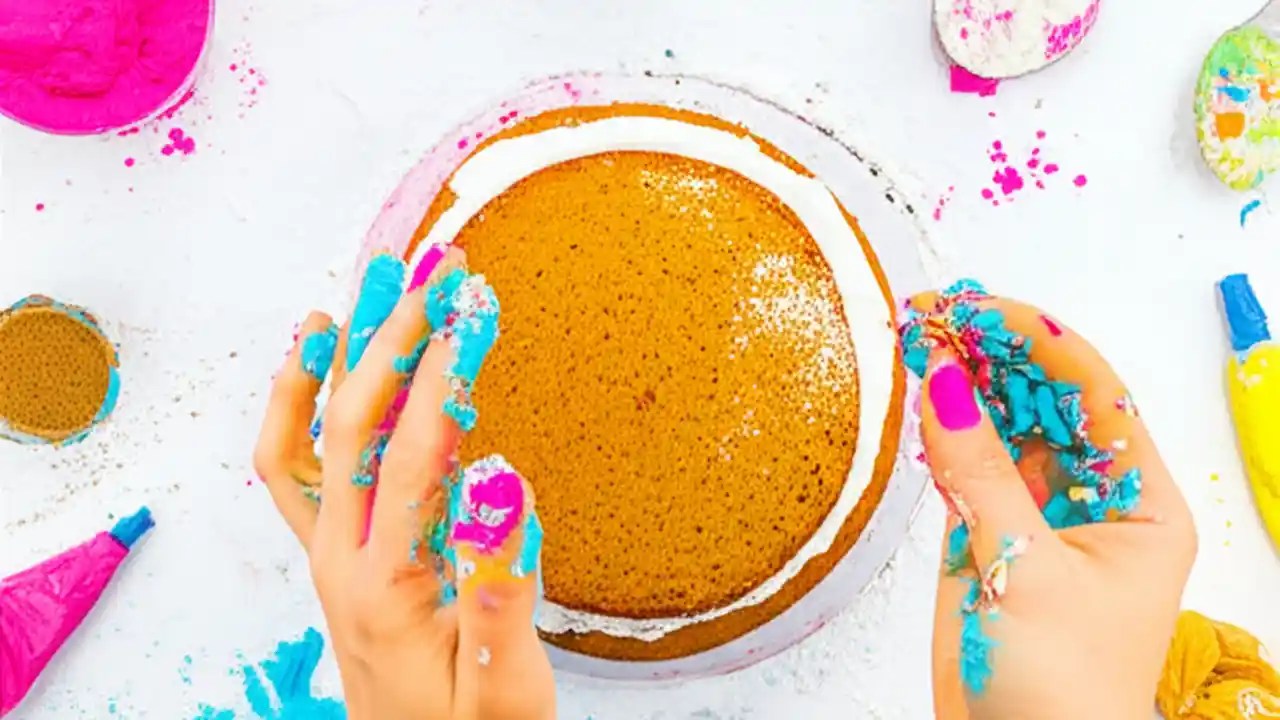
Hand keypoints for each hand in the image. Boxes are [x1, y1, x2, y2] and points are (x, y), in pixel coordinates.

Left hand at [254, 249, 554, 719]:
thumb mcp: (504, 688)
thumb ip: (501, 596)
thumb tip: (503, 489)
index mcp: (388, 584)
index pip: (412, 454)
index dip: (442, 376)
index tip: (472, 310)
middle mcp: (342, 557)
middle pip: (351, 424)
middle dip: (391, 338)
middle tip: (428, 271)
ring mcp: (329, 551)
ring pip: (313, 433)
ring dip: (341, 353)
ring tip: (365, 284)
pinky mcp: (335, 551)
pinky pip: (296, 464)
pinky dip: (303, 400)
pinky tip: (322, 353)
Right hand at [914, 294, 1197, 719]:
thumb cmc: (1059, 690)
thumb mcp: (1025, 572)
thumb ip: (980, 475)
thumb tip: (944, 385)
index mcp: (1138, 502)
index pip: (1094, 393)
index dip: (1038, 341)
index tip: (981, 309)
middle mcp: (1092, 498)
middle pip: (1046, 399)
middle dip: (994, 351)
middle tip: (934, 312)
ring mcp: (1038, 514)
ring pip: (1003, 425)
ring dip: (963, 381)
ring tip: (917, 335)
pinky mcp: (989, 534)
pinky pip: (967, 463)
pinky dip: (943, 428)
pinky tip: (919, 393)